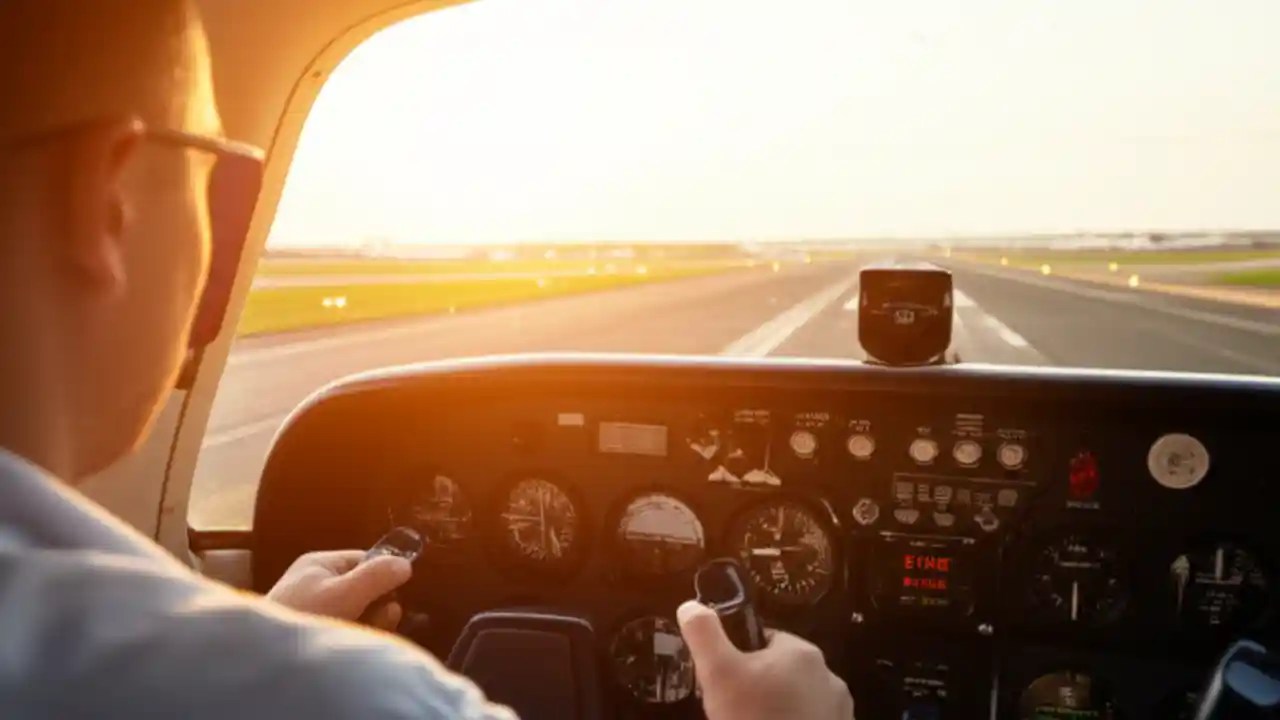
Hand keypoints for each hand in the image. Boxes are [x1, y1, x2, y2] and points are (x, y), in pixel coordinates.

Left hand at [266, 550, 411, 630]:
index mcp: (319, 564)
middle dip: (377, 605)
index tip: (394, 595)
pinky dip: (353, 636)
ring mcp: (313, 610)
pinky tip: (354, 644)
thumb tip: (405, 564)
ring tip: (364, 634)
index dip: (382, 575)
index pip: (364, 560)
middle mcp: (315, 583)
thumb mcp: (345, 592)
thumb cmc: (304, 616)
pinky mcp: (312, 633)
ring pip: (356, 612)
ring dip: (367, 623)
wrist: (267, 658)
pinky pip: (345, 629)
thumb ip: (376, 576)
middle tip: (381, 619)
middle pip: (362, 588)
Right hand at [677, 600, 853, 719]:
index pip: (766, 642)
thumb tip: (691, 606)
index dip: (742, 660)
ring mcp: (840, 710)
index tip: (728, 683)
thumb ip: (704, 634)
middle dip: (762, 687)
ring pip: (799, 701)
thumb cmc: (752, 718)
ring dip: (781, 710)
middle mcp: (830, 676)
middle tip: (737, 711)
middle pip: (784, 672)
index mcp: (802, 652)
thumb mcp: (717, 673)